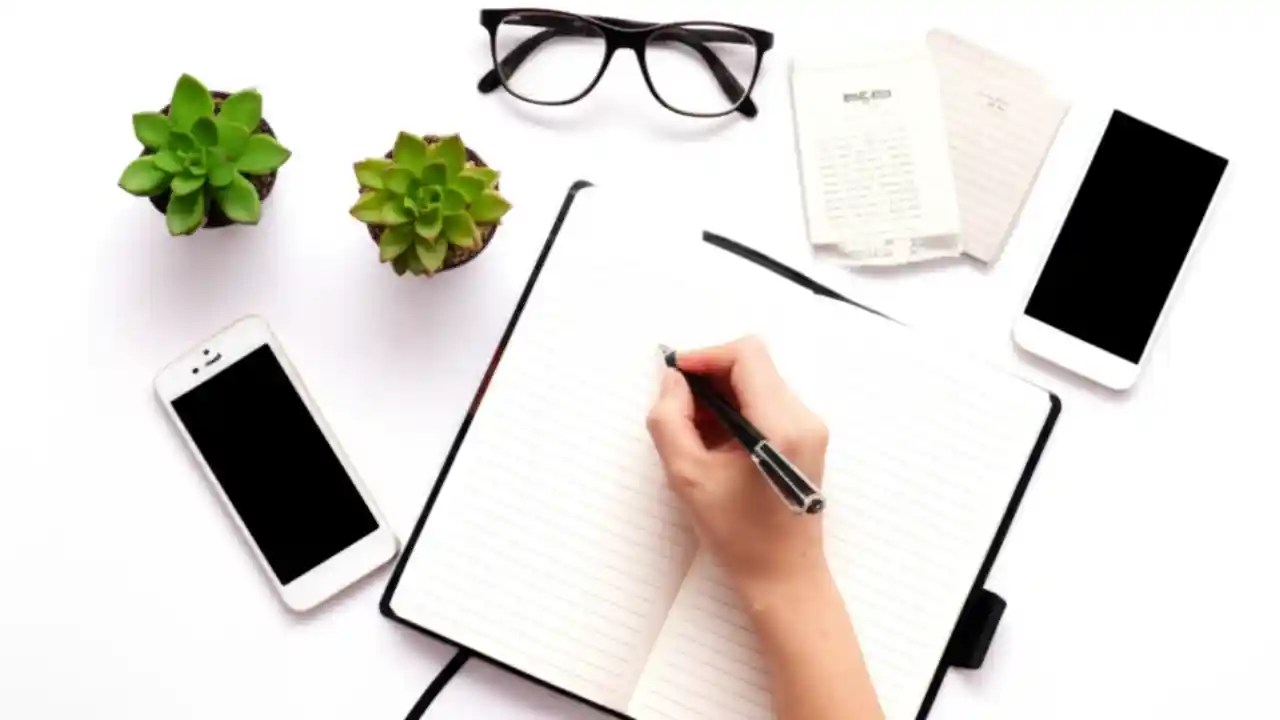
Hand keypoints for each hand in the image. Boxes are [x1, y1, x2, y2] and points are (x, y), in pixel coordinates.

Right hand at [646, 337, 829, 601]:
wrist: (784, 577)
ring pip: (758, 382)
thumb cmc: (738, 536)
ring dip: (720, 395)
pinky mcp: (805, 439)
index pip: (747, 355)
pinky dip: (735, 410)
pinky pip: (766, 404)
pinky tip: (713, 442)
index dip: (705, 356)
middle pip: (753, 365)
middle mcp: (804, 418)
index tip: (673, 375)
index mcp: (781, 425)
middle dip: (709, 377)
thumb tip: (672, 381)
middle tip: (676, 407)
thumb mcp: (688, 477)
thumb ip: (670, 420)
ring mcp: (809, 428)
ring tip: (691, 429)